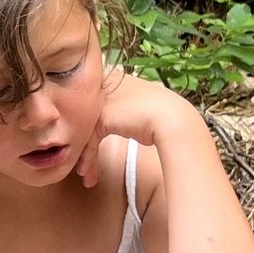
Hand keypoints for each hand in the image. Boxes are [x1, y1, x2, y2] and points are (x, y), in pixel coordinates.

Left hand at [77, 71, 195, 186]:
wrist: (172, 119)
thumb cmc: (163, 114)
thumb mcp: (139, 107)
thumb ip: (122, 110)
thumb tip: (118, 121)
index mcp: (113, 78)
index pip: (91, 105)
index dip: (86, 127)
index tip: (88, 145)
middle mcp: (103, 87)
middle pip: (84, 119)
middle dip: (81, 143)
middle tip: (80, 163)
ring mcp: (101, 101)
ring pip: (84, 131)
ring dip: (83, 155)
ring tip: (83, 174)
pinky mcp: (102, 117)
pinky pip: (89, 141)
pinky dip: (88, 158)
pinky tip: (87, 172)